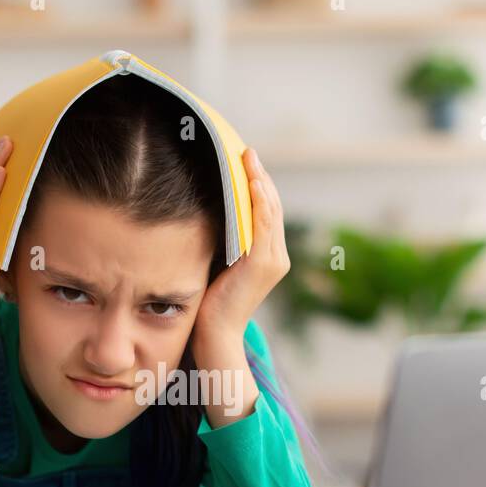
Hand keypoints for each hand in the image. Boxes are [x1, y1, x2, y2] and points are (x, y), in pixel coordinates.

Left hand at [194, 147, 290, 345]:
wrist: (215, 335)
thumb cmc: (210, 303)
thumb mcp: (218, 264)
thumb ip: (223, 241)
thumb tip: (208, 212)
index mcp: (269, 256)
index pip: (267, 211)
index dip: (259, 184)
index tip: (244, 160)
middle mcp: (277, 256)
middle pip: (272, 205)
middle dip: (260, 175)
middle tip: (245, 151)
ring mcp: (273, 260)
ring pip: (270, 209)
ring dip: (260, 180)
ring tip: (247, 156)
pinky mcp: (262, 264)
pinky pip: (263, 223)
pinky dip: (259, 200)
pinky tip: (251, 180)